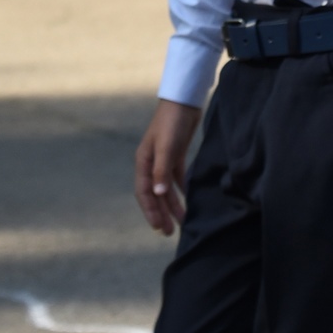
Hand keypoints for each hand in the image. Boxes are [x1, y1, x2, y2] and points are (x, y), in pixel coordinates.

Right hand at [134, 99, 203, 234]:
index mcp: (143, 162)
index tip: (159, 227)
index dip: (151, 211)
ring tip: (182, 222)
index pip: (145, 192)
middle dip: (161, 213)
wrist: (184, 100)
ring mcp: (163, 160)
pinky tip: (188, 201)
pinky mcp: (176, 155)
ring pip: (166, 189)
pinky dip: (181, 191)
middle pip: (155, 194)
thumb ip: (162, 170)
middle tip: (169, 233)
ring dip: (172, 205)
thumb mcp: (167, 147)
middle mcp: (151, 163)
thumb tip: (158, 195)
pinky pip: (176, 179)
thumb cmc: (172, 122)